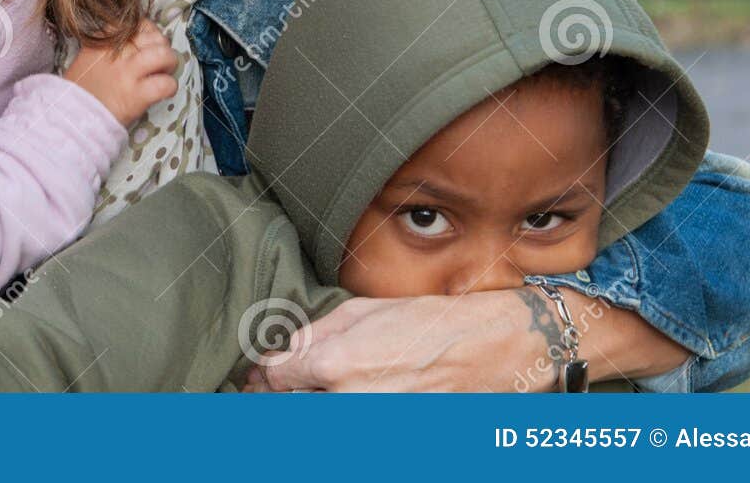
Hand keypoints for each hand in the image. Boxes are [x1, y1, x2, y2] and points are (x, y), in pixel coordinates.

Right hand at [64, 19, 178, 126]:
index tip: (147, 45)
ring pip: (163, 54)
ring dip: (170, 63)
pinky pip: (165, 84)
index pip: (137, 23)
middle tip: (159, 61)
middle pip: (155, 37)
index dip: (148, 33)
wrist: (70, 118)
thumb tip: (135, 43)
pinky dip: (170, 87)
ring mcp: (127, 72)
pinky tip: (164, 92)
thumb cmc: (81, 90)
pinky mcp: (136, 95)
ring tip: (165, 73)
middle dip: (162, 47)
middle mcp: (116, 52)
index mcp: (103, 39)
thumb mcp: (88, 58)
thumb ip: (108, 46)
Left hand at [242, 288, 688, 391]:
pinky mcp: (394, 439)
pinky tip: (354, 400)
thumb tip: (275, 355)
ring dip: (308, 411)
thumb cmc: (431, 323)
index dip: (259, 378)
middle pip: (289, 414)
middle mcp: (347, 405)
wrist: (494, 351)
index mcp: (333, 366)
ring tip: (313, 394)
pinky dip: (343, 417)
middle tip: (267, 392)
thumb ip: (312, 334)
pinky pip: (352, 433)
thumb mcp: (363, 310)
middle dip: (275, 402)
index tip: (255, 378)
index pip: (272, 381)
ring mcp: (372, 428)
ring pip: (316, 428)